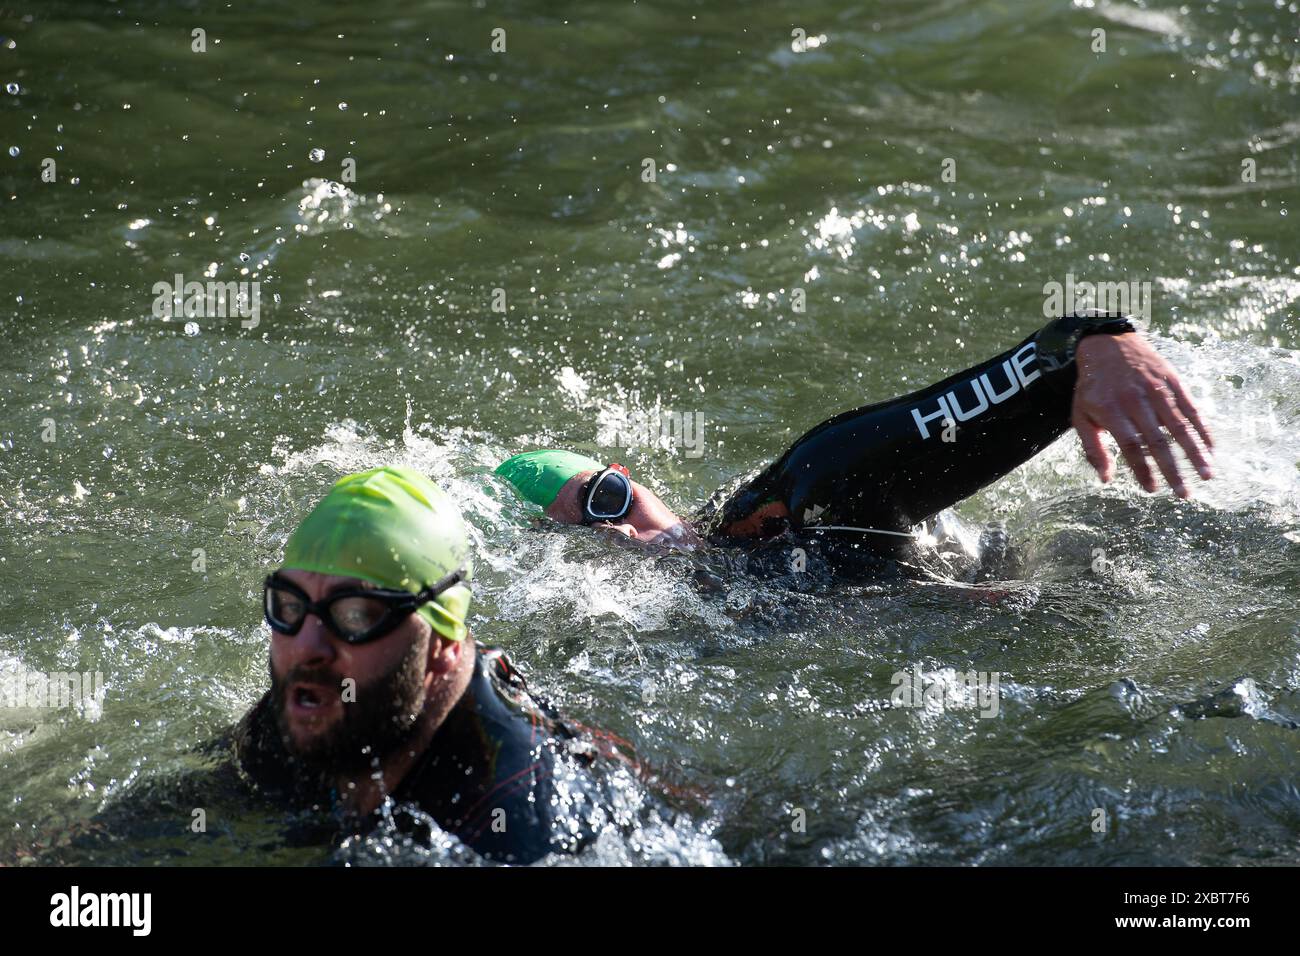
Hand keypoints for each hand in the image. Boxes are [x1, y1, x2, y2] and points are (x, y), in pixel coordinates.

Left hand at [1073, 333, 1213, 497]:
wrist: (1108, 344)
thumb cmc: (1093, 387)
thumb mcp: (1081, 415)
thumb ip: (1093, 448)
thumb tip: (1105, 479)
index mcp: (1111, 411)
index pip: (1130, 447)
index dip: (1142, 469)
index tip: (1152, 490)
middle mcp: (1136, 401)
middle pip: (1157, 441)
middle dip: (1173, 470)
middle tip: (1183, 494)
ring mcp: (1158, 390)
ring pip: (1180, 427)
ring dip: (1195, 453)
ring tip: (1207, 475)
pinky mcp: (1174, 382)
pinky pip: (1192, 409)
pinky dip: (1203, 430)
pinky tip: (1211, 449)